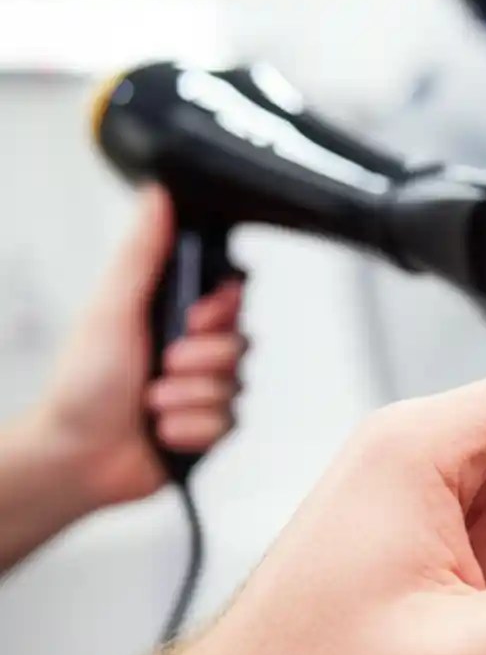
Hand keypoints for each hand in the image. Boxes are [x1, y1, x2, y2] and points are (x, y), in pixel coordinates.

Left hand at [37, 186, 246, 505]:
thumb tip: (158, 198)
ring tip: (153, 403)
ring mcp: (202, 391)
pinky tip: (163, 430)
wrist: (76, 456)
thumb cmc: (83, 384)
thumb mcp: (113, 307)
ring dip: (189, 397)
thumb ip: (143, 253)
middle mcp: (192, 351)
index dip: (221, 309)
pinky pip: (229, 424)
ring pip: (235, 387)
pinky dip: (191, 429)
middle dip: (200, 361)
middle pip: (240, 343)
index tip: (194, 318)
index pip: (231, 297)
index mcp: (172, 315)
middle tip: (162, 365)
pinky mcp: (208, 429)